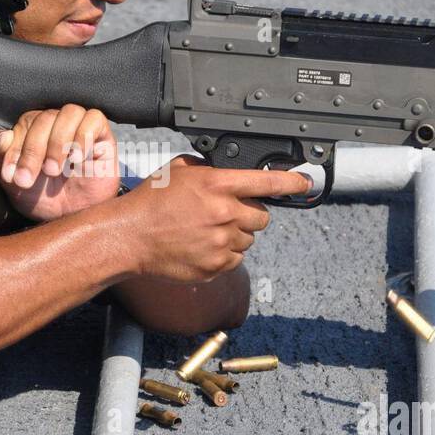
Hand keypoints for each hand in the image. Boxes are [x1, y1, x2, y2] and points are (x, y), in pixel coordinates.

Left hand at [0, 105, 120, 220]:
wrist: (72, 218)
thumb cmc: (43, 198)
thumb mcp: (14, 182)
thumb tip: (2, 137)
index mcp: (35, 129)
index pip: (24, 123)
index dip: (15, 148)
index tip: (10, 176)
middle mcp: (57, 124)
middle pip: (45, 118)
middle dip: (33, 150)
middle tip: (28, 178)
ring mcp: (81, 128)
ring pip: (70, 113)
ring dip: (58, 142)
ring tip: (52, 170)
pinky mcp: (103, 137)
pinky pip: (95, 119)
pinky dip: (83, 137)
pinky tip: (75, 160)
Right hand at [117, 159, 312, 281]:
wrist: (129, 237)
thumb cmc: (150, 202)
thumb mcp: (179, 170)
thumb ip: (210, 169)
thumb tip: (228, 170)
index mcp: (217, 185)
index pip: (268, 183)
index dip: (292, 183)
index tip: (305, 183)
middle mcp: (223, 214)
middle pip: (262, 216)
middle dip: (248, 213)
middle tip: (225, 213)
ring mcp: (221, 242)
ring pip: (249, 238)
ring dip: (235, 234)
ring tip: (206, 230)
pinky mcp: (216, 265)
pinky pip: (236, 258)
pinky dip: (224, 253)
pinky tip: (202, 245)